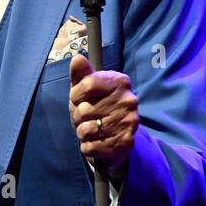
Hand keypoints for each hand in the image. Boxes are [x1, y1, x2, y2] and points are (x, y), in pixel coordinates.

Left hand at [69, 54, 137, 171]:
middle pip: (83, 110)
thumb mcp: (85, 89)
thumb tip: (77, 59)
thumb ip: (80, 74)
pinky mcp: (125, 143)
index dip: (76, 95)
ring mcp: (129, 122)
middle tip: (86, 117)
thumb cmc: (95, 107)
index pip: (86, 85)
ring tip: (91, 129)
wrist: (113, 136)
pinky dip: (87, 146)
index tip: (78, 99)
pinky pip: (91, 146)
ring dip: (82, 132)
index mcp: (120, 82)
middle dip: (78, 116)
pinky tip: (96, 141)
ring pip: (86, 130)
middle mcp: (129, 100)